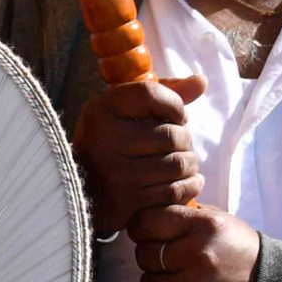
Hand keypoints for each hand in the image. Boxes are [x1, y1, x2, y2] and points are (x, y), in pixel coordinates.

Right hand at [72, 75, 207, 230]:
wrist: (79, 194)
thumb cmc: (108, 147)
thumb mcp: (122, 116)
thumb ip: (161, 96)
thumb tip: (202, 81)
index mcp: (100, 111)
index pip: (150, 93)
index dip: (174, 104)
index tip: (176, 117)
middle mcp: (104, 138)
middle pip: (173, 133)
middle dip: (186, 142)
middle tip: (179, 147)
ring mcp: (115, 171)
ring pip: (179, 164)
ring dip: (190, 166)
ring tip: (182, 166)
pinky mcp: (126, 200)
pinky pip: (175, 190)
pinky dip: (188, 187)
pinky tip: (184, 183)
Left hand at [130, 204, 259, 281]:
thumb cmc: (242, 253)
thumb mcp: (222, 222)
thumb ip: (186, 216)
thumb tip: (148, 213)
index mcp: (205, 226)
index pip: (147, 221)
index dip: (142, 228)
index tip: (147, 234)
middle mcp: (198, 256)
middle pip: (144, 254)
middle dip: (152, 257)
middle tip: (169, 261)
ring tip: (180, 281)